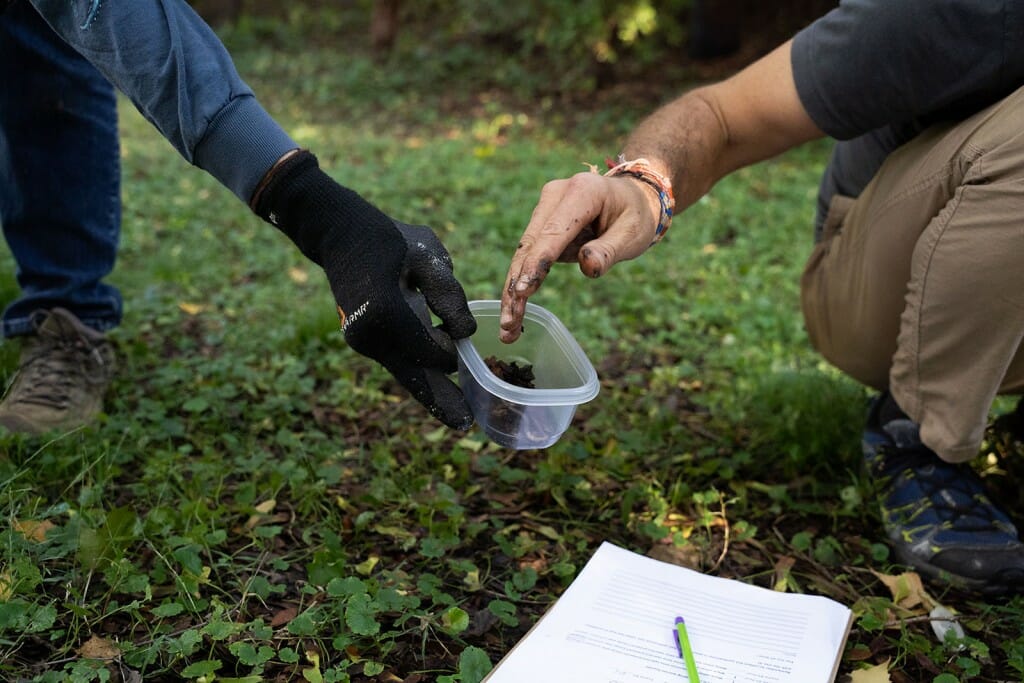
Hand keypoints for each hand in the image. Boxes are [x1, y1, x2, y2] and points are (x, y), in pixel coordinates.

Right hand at [252, 151, 476, 428]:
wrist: (340, 235)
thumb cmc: (389, 239)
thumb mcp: (427, 255)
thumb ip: (448, 295)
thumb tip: (464, 334)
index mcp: (387, 312)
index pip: (432, 349)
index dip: (453, 348)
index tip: (461, 337)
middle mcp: (370, 335)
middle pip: (413, 376)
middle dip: (442, 401)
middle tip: (466, 426)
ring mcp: (362, 342)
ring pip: (405, 371)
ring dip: (431, 386)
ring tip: (458, 416)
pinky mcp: (363, 342)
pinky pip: (396, 361)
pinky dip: (417, 371)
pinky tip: (438, 388)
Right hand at [500, 170, 661, 341]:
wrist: (632, 196)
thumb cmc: (636, 215)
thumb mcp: (633, 234)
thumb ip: (609, 250)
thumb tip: (589, 268)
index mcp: (582, 191)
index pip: (553, 232)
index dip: (536, 263)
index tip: (522, 291)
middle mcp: (556, 194)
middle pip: (530, 244)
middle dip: (517, 285)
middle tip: (509, 323)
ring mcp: (545, 207)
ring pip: (523, 252)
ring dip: (513, 289)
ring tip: (508, 327)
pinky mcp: (542, 223)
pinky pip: (529, 255)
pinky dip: (521, 282)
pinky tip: (515, 311)